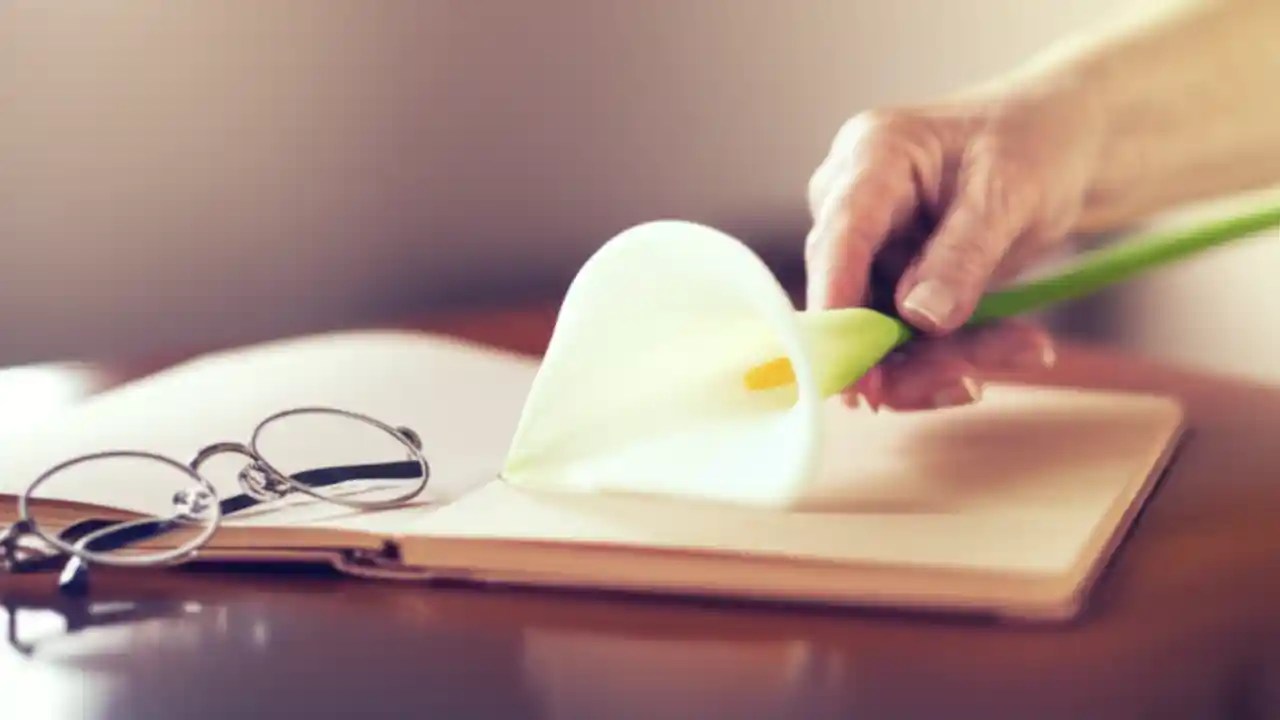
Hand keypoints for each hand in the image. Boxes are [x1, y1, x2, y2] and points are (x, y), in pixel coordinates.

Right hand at [805, 84, 1103, 409]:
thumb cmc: (1035, 144)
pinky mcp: (891, 282)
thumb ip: (964, 254)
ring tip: (1025, 351)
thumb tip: (919, 318)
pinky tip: (1020, 346)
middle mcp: (853, 205)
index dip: (836, 308)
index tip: (852, 374)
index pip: (838, 239)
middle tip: (970, 383)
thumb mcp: (1011, 192)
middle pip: (851, 300)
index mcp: (872, 158)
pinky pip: (912, 337)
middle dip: (906, 353)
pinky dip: (964, 351)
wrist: (1061, 142)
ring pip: (880, 332)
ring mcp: (870, 248)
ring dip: (947, 359)